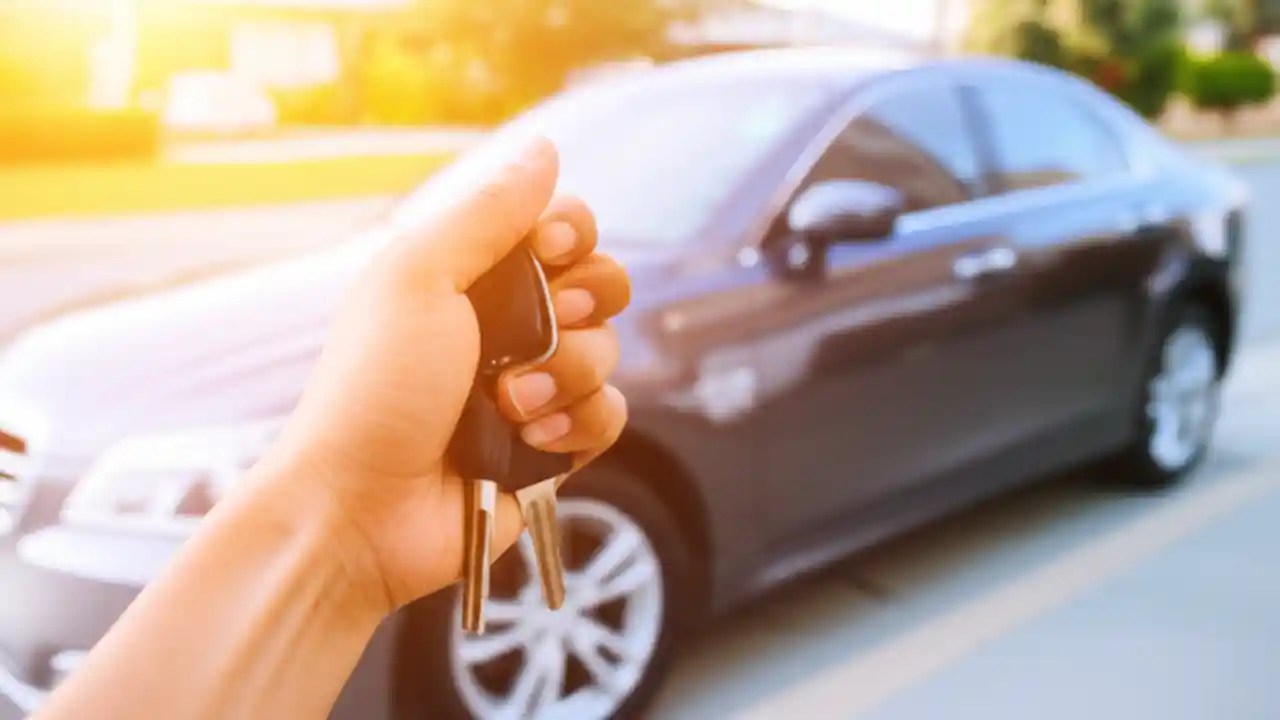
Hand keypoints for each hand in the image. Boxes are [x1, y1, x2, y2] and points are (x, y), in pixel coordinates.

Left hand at [263, 137, 629, 613]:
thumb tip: (545, 148)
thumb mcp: (420, 277)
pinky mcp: (551, 446)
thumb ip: (488, 212)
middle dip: (583, 304)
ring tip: (509, 402)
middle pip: (600, 285)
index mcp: (470, 275)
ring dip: (570, 375)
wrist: (363, 508)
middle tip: (543, 325)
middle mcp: (507, 326)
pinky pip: (609, 416)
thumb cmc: (374, 390)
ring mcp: (533, 387)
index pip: (559, 227)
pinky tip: (532, 440)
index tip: (548, 250)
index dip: (571, 232)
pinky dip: (578, 425)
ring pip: (609, 353)